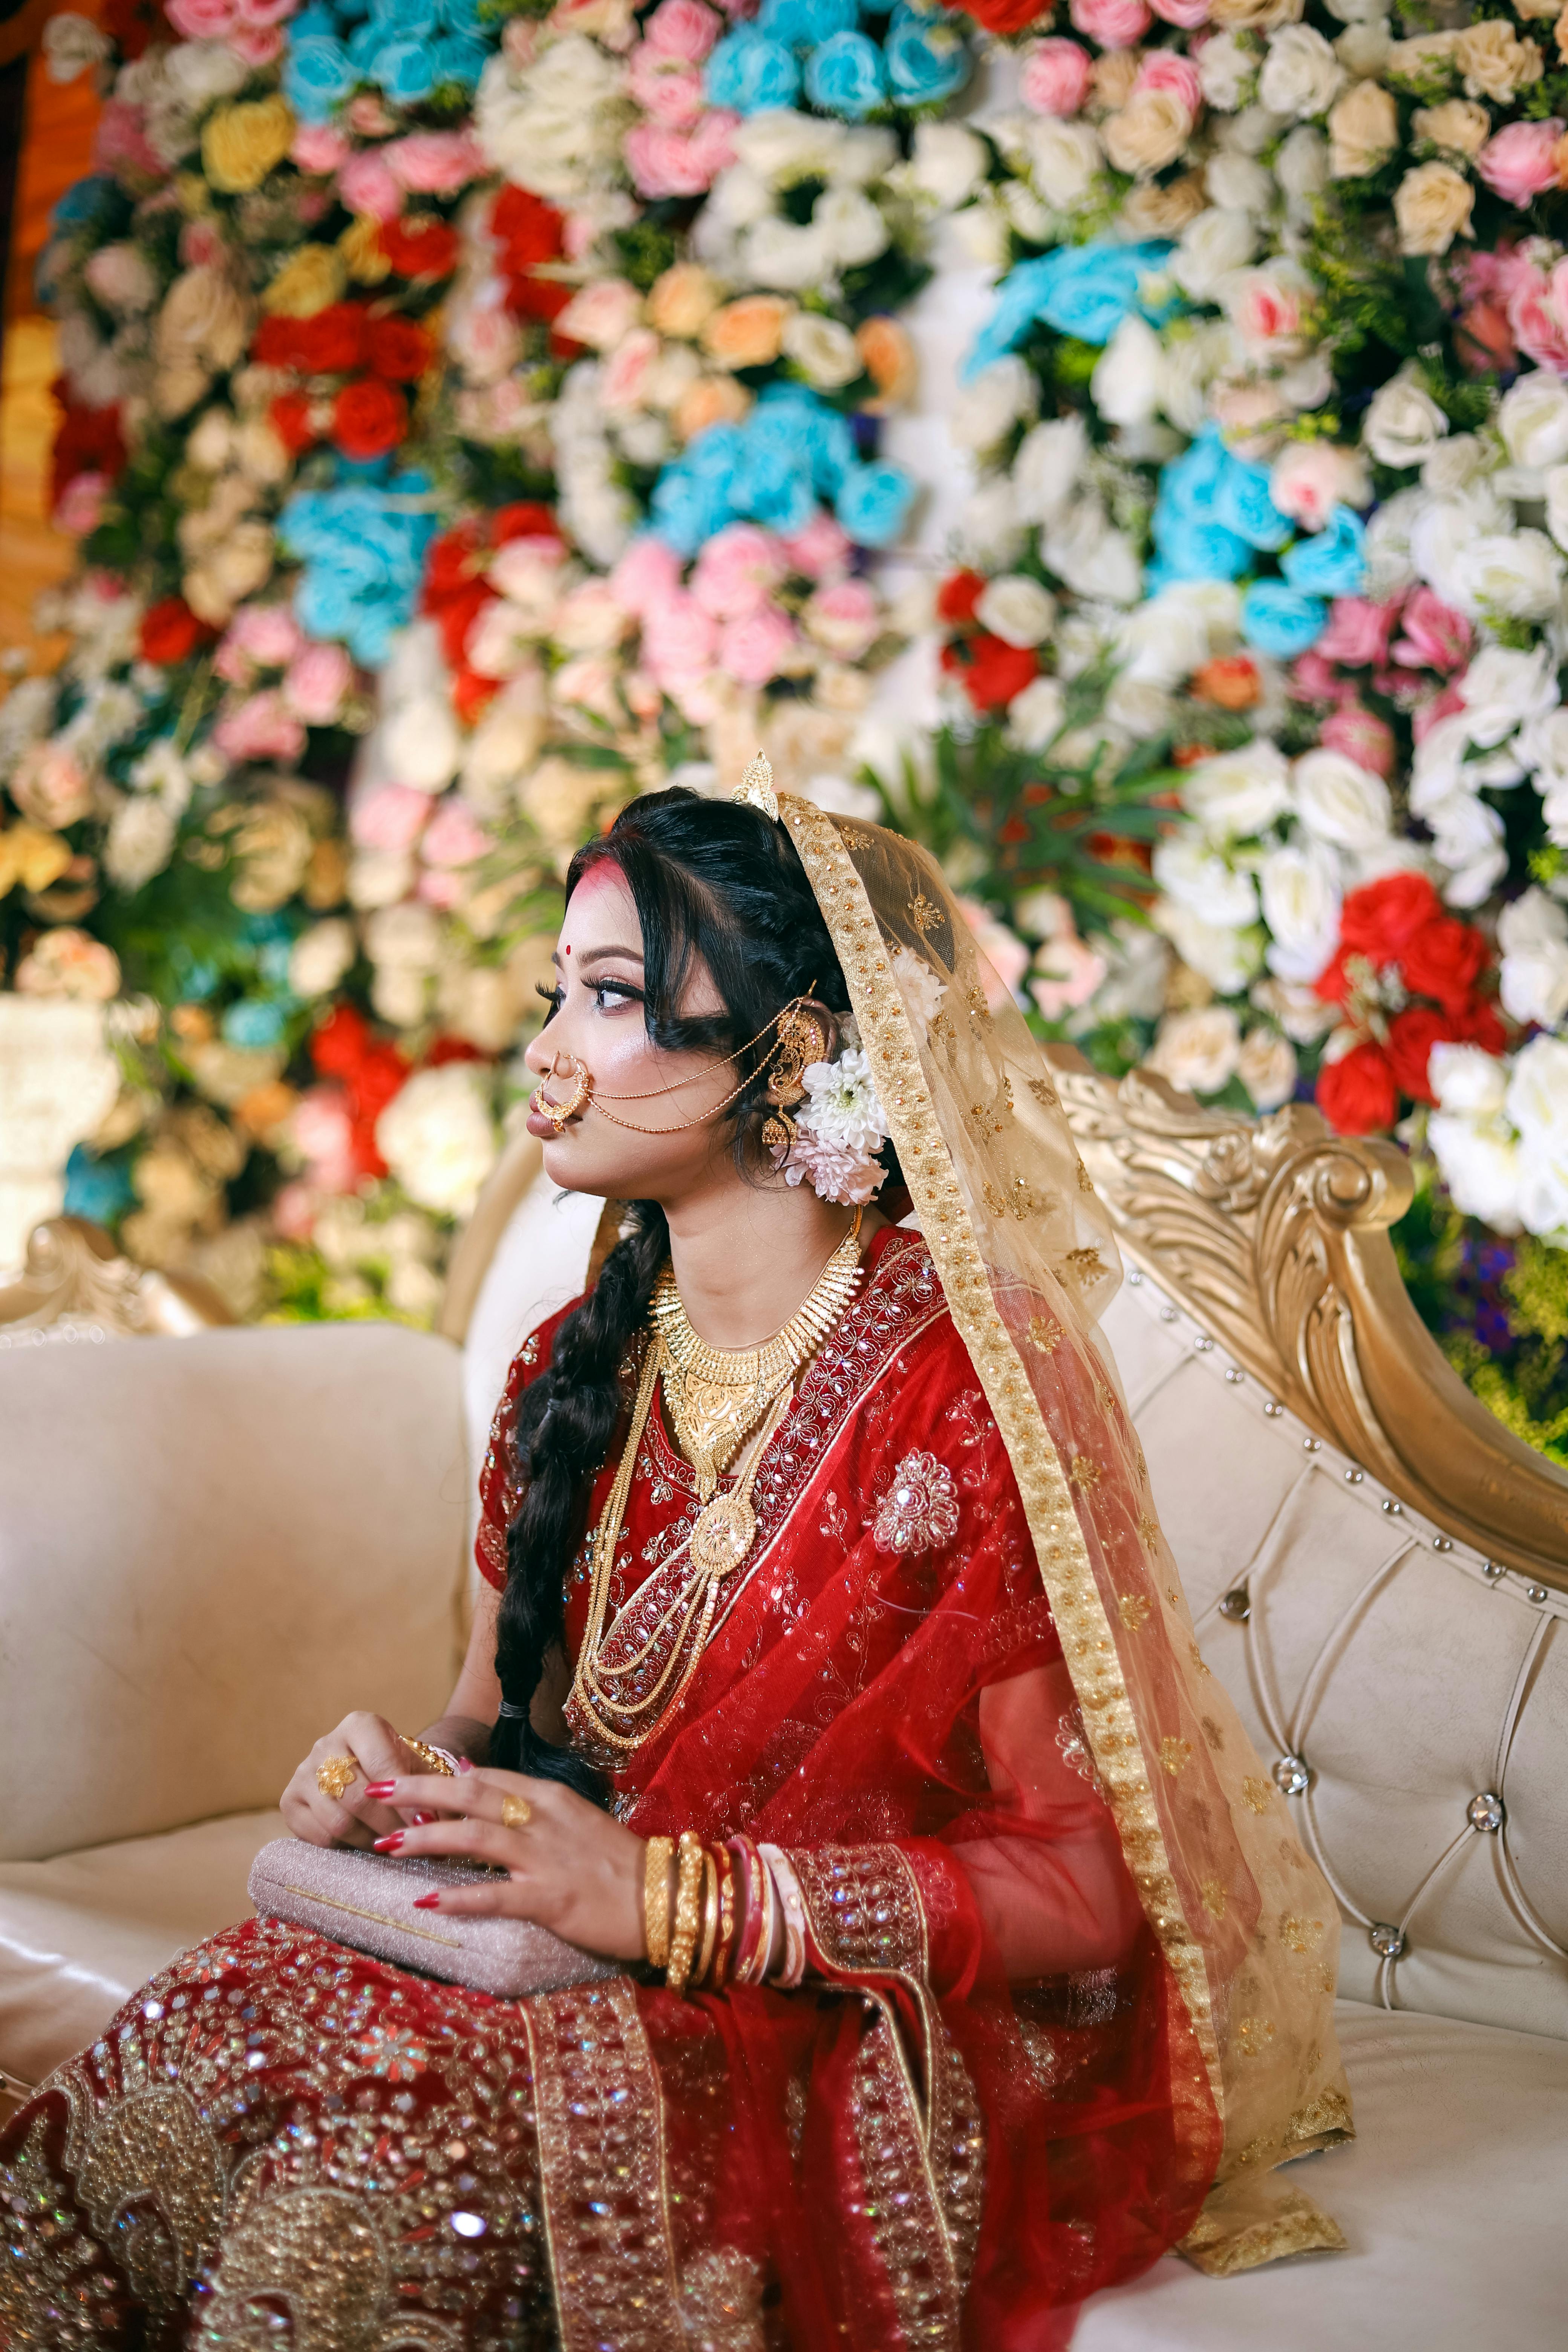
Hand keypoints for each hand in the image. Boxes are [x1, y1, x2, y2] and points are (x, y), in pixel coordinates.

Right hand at [281, 1712, 438, 1850]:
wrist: (365, 1768)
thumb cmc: (397, 1769)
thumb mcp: (418, 1769)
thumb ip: (432, 1791)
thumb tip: (437, 1824)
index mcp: (360, 1725)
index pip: (383, 1763)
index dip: (406, 1799)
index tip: (426, 1824)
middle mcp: (326, 1744)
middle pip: (359, 1797)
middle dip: (390, 1826)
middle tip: (412, 1844)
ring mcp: (303, 1772)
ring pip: (338, 1821)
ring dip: (370, 1840)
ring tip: (391, 1845)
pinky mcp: (290, 1801)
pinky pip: (320, 1836)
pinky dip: (345, 1847)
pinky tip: (363, 1842)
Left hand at [364, 1768, 647, 1961]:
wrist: (666, 1897)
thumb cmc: (618, 1863)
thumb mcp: (573, 1818)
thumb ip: (525, 1801)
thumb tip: (469, 1778)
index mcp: (551, 1797)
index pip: (485, 1777)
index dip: (439, 1777)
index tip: (401, 1781)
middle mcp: (544, 1819)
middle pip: (471, 1794)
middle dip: (419, 1792)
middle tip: (376, 1792)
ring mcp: (547, 1858)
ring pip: (476, 1837)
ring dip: (427, 1839)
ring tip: (387, 1845)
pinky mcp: (552, 1898)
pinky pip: (496, 1896)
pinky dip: (459, 1897)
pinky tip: (427, 1900)